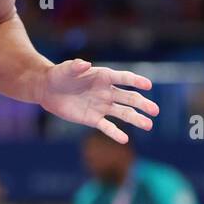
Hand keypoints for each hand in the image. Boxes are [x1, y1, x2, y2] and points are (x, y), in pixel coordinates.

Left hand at [38, 59, 158, 142]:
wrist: (48, 90)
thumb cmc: (59, 75)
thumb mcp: (65, 69)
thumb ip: (75, 66)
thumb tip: (85, 64)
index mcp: (103, 76)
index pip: (124, 78)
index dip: (135, 81)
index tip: (148, 85)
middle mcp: (107, 91)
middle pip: (129, 98)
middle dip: (142, 104)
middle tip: (155, 111)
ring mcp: (102, 106)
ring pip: (123, 113)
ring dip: (136, 119)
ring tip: (149, 125)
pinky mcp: (93, 119)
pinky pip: (107, 126)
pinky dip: (115, 133)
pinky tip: (125, 139)